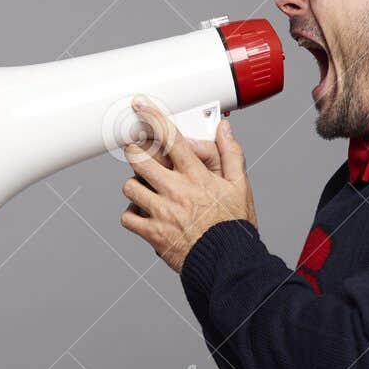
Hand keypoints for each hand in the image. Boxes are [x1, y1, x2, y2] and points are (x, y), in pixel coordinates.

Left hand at [119, 97, 255, 272]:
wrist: (228, 262)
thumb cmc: (234, 226)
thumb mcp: (241, 187)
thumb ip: (231, 154)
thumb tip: (225, 129)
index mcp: (196, 176)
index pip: (171, 138)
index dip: (153, 117)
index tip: (141, 106)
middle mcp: (175, 191)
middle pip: (139, 159)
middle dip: (134, 152)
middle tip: (138, 152)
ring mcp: (161, 212)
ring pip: (129, 187)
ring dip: (134, 186)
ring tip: (146, 189)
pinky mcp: (152, 233)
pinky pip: (128, 217)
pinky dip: (132, 215)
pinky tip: (144, 215)